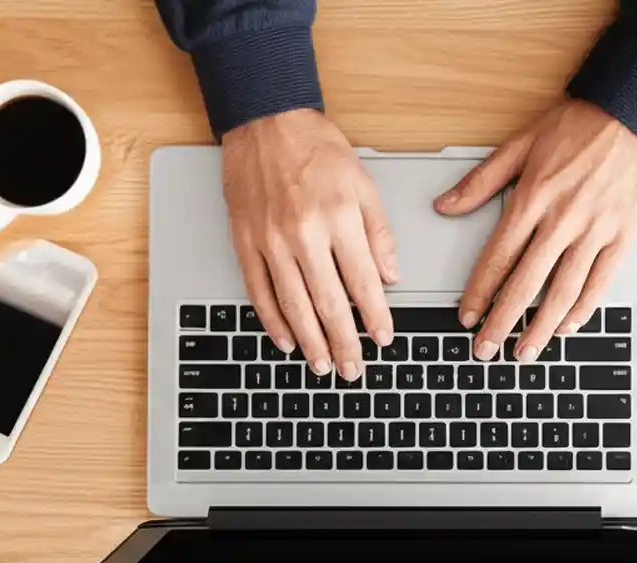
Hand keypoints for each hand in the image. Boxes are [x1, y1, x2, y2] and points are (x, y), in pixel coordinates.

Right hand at [222, 109, 398, 380]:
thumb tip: (391, 276)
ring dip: (310, 342)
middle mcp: (303, 234)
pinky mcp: (245, 242)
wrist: (265, 121)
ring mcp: (270, 241)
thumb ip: (379, 233)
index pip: (363, 281)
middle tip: (354, 369)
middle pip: (328, 303)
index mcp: (338, 219)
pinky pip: (259, 291)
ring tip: (323, 366)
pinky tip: (286, 341)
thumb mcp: (363, 184)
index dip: (375, 316)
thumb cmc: (316, 148)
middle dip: (344, 342)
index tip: (383, 339)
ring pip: (293, 305)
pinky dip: (273, 321)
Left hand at [436, 99, 636, 360]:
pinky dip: (583, 308)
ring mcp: (596, 230)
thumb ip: (481, 181)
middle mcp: (563, 219)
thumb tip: (444, 205)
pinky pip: (601, 281)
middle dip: (503, 321)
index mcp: (532, 198)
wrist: (632, 113)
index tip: (467, 317)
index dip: (480, 292)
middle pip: (527, 283)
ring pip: (564, 290)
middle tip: (486, 350)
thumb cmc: (575, 126)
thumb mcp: (519, 144)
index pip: (499, 257)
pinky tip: (566, 326)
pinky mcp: (623, 235)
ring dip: (541, 326)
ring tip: (524, 352)